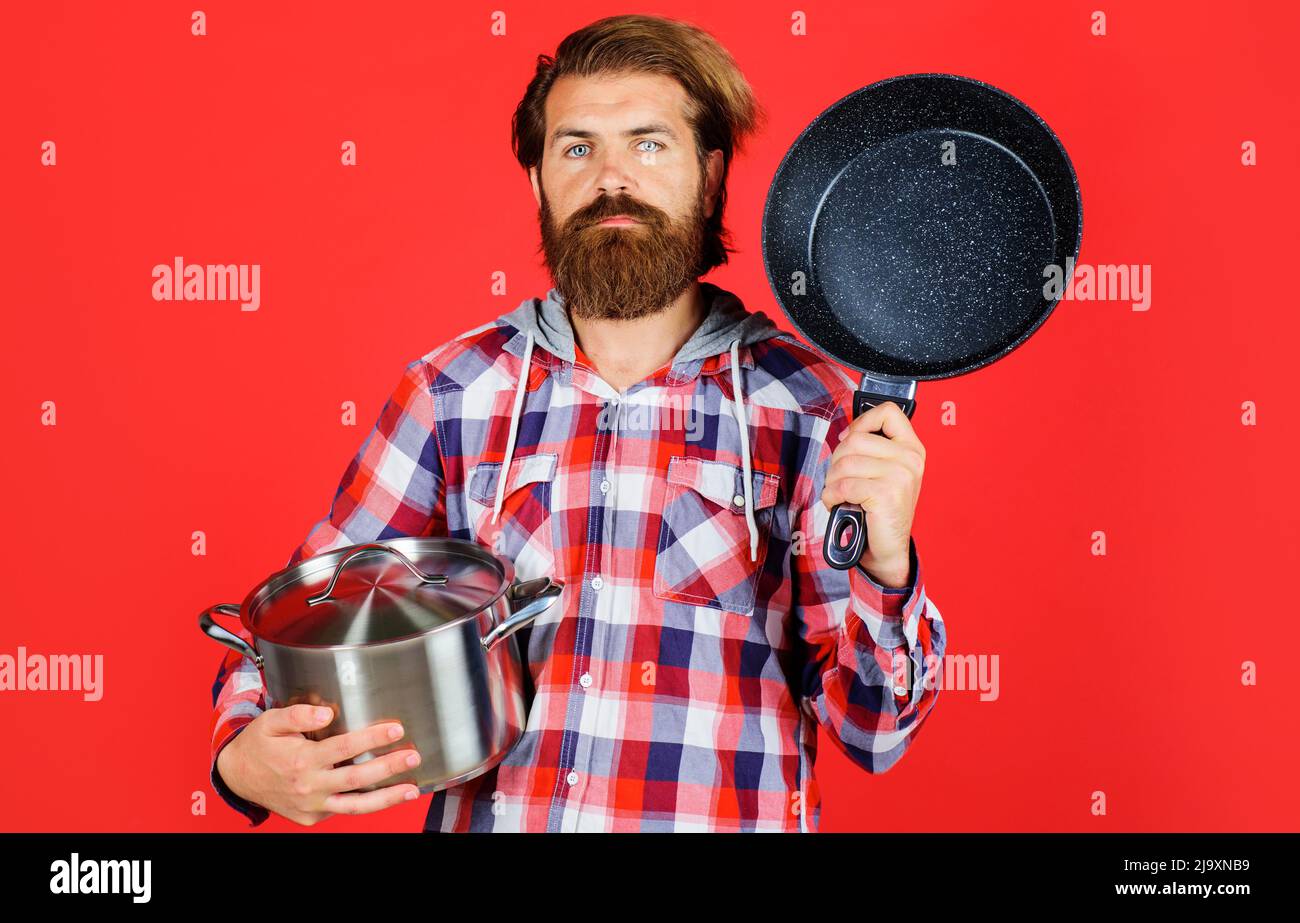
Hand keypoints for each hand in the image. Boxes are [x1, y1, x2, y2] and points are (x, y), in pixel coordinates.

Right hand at [215, 703, 421, 825]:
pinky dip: (366, 804)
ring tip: (413, 790)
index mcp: (301, 760)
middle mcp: (308, 786)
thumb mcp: (271, 721)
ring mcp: (311, 806)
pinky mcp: (311, 818)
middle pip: (356, 779)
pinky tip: (387, 794)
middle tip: (413, 756)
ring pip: (355, 806)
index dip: (371, 739)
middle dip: (388, 768)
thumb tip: (327, 712)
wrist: (236, 776)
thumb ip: (299, 714)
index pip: (344, 748)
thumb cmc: (258, 745)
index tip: (395, 730)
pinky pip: (343, 811)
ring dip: (386, 799)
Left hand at [820, 400, 925, 586]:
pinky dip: (831, 497)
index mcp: (912, 448)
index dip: (862, 422)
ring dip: (832, 481)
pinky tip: (838, 504)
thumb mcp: (883, 472)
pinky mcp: (885, 494)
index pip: (888, 412)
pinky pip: (842, 485)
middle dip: (837, 460)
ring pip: (844, 463)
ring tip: (839, 494)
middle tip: (840, 479)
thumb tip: (846, 434)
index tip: (850, 439)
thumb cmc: (879, 509)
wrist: (887, 548)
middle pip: (855, 439)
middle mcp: (910, 459)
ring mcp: (900, 476)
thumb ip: (872, 449)